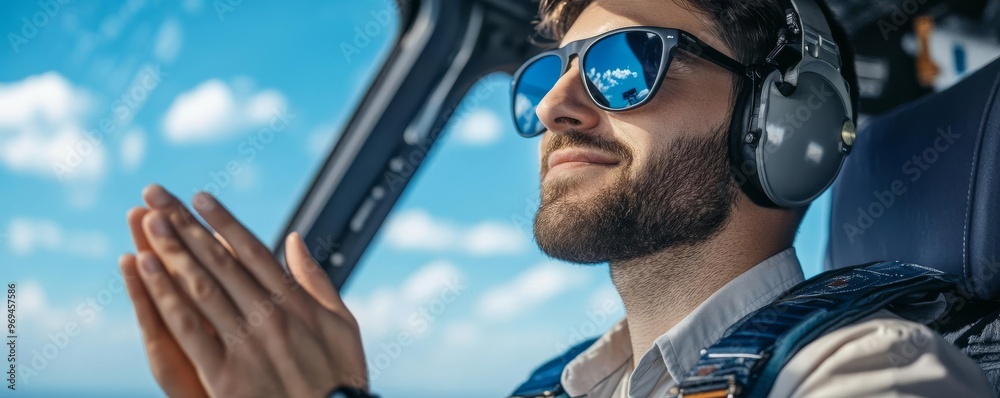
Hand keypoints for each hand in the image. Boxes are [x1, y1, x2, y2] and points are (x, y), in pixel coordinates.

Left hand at [122, 184, 367, 397]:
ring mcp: (245, 344)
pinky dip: (165, 296)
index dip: (223, 222)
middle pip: (219, 261)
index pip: (252, 251)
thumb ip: (317, 280)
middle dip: (185, 226)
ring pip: (199, 288)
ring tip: (148, 223)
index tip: (200, 198)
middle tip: (158, 196)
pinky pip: (188, 329)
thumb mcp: (343, 324)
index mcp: (296, 303)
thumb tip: (294, 240)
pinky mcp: (225, 375)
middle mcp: (269, 316)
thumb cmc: (340, 378)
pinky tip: (147, 271)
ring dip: (170, 251)